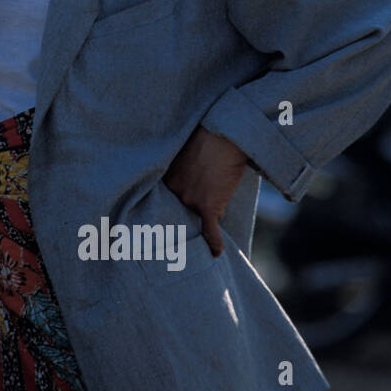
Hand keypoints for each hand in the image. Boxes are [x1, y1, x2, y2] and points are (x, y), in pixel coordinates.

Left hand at [162, 127, 248, 257]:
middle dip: (197, 201)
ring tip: (218, 186)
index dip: (181, 197)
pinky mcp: (207, 206)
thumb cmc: (208, 139)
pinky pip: (210, 230)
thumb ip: (185, 172)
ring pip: (199, 214)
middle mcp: (173, 192)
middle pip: (185, 206)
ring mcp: (189, 200)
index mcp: (166, 178)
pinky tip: (217, 254)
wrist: (225, 136)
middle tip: (205, 191)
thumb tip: (196, 187)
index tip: (175, 205)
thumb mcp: (188, 154)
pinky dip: (214, 242)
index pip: (169, 198)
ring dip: (212, 207)